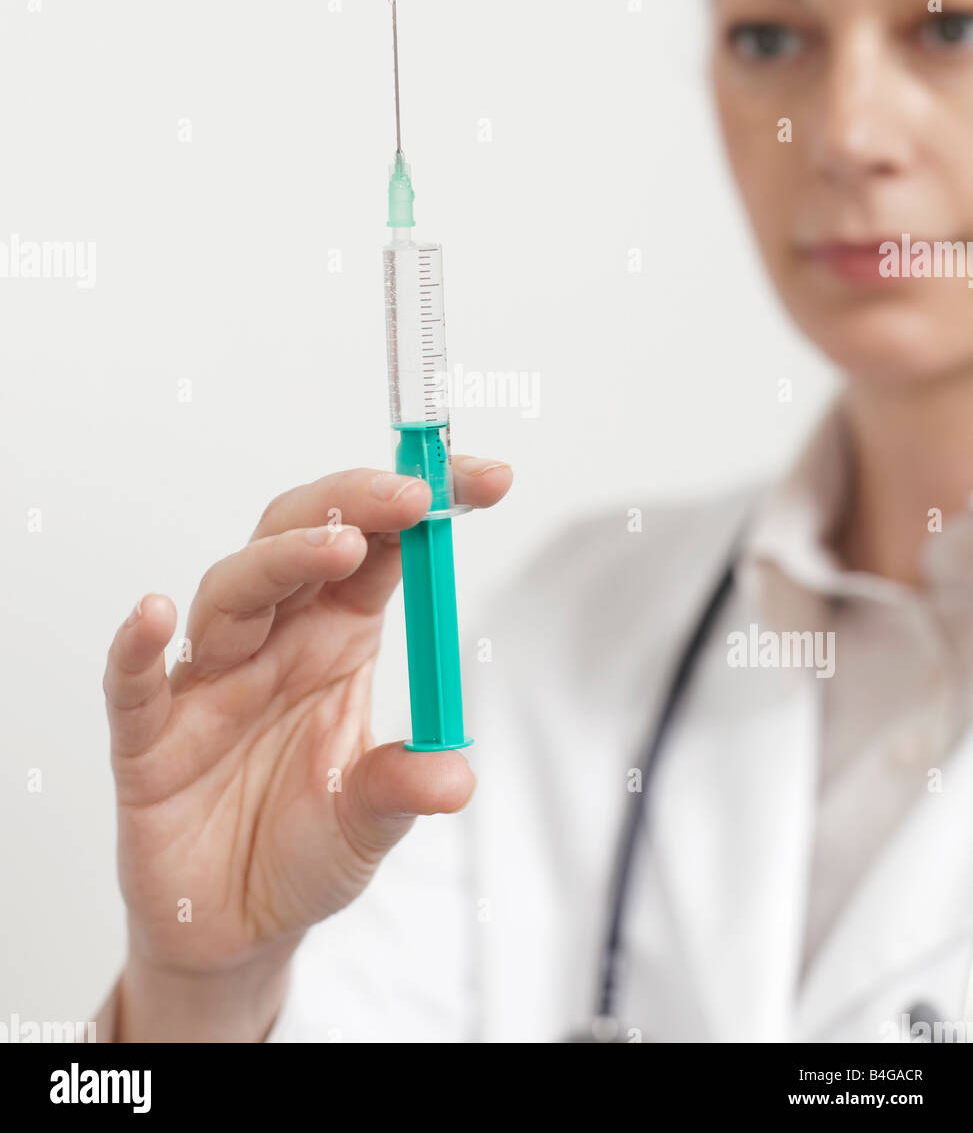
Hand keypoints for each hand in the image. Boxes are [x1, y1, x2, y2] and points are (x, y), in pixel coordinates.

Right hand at [102, 458, 511, 1039]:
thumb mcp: (370, 823)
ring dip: (282, 560)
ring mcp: (209, 683)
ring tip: (339, 546)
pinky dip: (137, 648)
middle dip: (355, 505)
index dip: (424, 506)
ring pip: (233, 591)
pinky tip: (153, 616)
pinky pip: (134, 684)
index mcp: (337, 638)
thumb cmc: (303, 850)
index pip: (380, 549)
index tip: (485, 479)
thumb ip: (400, 788)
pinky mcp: (150, 740)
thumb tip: (455, 776)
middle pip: (302, 540)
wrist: (234, 928)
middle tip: (411, 494)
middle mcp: (274, 642)